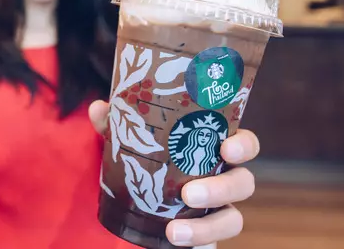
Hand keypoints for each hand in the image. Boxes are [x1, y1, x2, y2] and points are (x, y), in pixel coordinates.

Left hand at [89, 100, 259, 247]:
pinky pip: (216, 236)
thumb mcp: (133, 141)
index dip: (243, 146)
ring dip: (207, 225)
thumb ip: (118, 124)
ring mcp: (219, 207)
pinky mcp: (208, 230)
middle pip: (244, 181)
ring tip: (175, 229)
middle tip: (190, 193)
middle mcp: (224, 177)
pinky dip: (197, 237)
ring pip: (234, 217)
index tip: (227, 148)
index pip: (244, 144)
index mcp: (213, 149)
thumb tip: (98, 107)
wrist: (144, 205)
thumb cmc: (149, 161)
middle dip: (223, 188)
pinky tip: (174, 236)